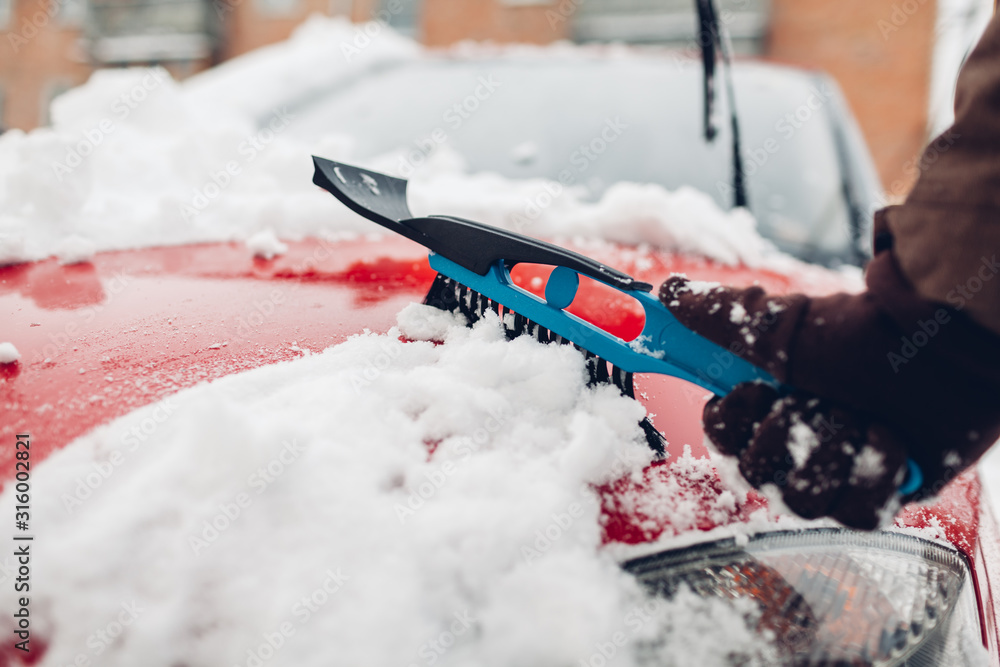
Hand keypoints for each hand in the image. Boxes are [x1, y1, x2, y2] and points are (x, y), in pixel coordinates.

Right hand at [658, 257, 999, 528]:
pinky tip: (889, 436)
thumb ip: (719, 317)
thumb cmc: (863, 333)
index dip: (732, 422)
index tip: (754, 390)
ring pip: (803, 499)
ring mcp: (838, 477)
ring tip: (860, 414)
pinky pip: (856, 512)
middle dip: (789, 431)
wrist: (940, 345)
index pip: (722, 440)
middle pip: (757, 476)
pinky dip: (874, 469)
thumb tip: (665, 292)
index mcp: (768, 410)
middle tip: (817, 399)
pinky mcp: (881, 497)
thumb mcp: (780, 325)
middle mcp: (797, 448)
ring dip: (832, 447)